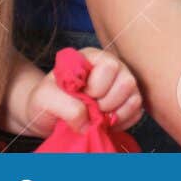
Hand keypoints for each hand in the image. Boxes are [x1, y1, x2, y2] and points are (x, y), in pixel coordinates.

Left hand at [6, 47, 142, 137]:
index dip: (96, 86)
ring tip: (98, 117)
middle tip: (90, 108)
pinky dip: (122, 122)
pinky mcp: (127, 102)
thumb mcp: (43, 98)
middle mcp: (113, 67)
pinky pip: (137, 113)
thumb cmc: (45, 102)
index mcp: (92, 57)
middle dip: (107, 103)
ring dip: (116, 114)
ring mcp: (122, 84)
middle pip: (127, 82)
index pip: (110, 66)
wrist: (47, 117)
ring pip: (135, 98)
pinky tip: (106, 123)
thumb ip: (64, 105)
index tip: (82, 95)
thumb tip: (89, 122)